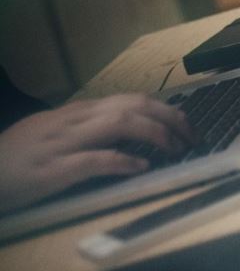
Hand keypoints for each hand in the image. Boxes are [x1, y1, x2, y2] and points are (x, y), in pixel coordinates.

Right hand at [0, 95, 195, 214]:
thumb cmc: (14, 157)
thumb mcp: (52, 132)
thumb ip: (85, 126)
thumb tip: (126, 127)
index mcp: (74, 113)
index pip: (130, 99)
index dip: (164, 108)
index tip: (185, 121)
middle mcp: (71, 122)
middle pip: (132, 106)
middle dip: (170, 117)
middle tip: (191, 135)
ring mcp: (60, 144)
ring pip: (119, 124)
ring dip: (155, 135)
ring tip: (175, 148)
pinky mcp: (49, 171)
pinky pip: (93, 160)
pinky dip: (122, 161)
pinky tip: (141, 166)